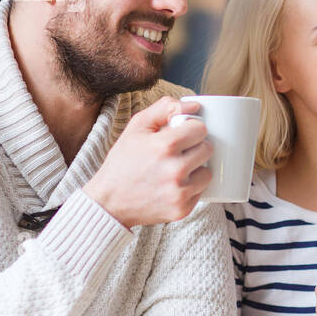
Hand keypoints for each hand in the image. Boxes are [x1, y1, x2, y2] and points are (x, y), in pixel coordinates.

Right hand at [83, 96, 213, 228]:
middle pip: (208, 149)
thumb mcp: (136, 127)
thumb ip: (164, 109)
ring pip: (208, 173)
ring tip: (176, 169)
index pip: (201, 129)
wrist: (108, 202)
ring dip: (197, 169)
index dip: (192, 129)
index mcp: (165, 146)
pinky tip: (173, 186)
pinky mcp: (182, 209)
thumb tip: (195, 105)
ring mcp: (180, 192)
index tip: (183, 134)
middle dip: (196, 147)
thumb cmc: (123, 161)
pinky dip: (190, 188)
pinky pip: (200, 192)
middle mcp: (175, 170)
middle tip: (180, 152)